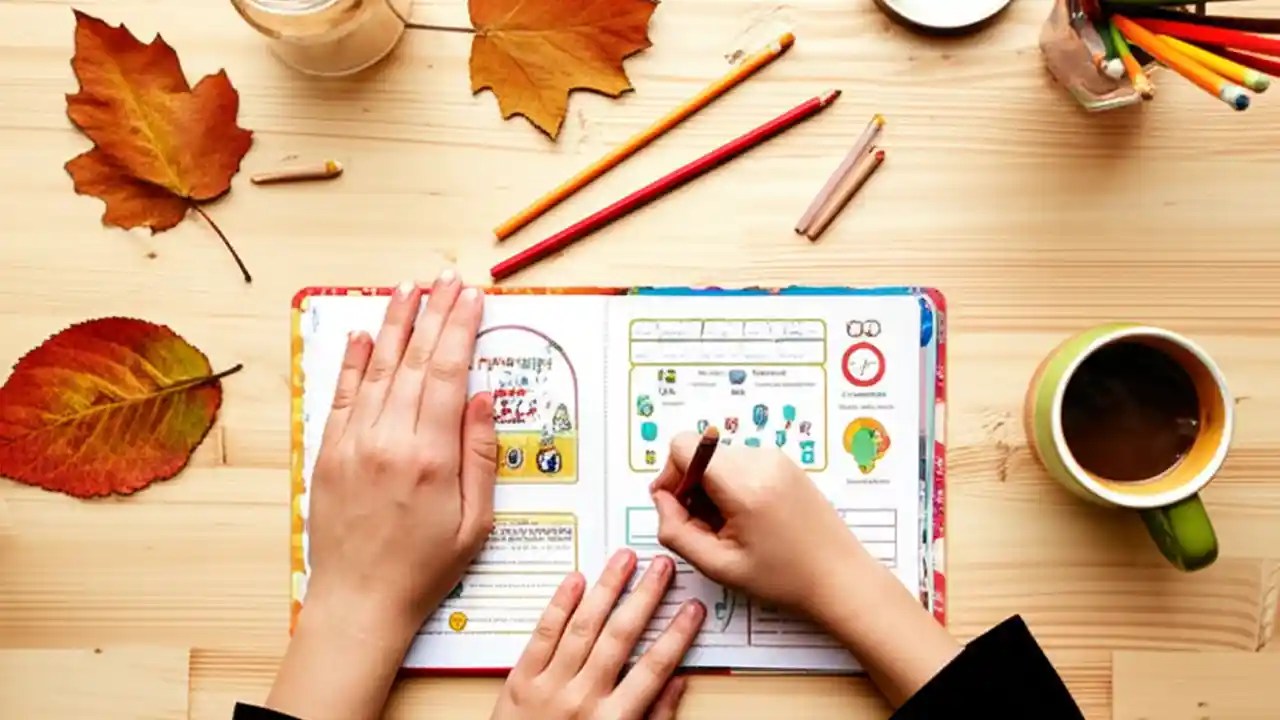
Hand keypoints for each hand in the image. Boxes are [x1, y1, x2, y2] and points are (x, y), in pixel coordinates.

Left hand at [266, 273, 497, 719]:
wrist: (359, 601)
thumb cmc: (424, 569)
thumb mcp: (475, 523)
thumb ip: (480, 456)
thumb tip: (484, 398)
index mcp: (432, 457)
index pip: (449, 374)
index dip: (461, 329)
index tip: (471, 297)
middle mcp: (389, 440)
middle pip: (416, 360)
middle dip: (435, 313)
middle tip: (447, 279)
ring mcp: (354, 443)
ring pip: (379, 368)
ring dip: (396, 324)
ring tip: (410, 288)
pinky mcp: (328, 452)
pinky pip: (342, 394)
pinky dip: (354, 361)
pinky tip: (366, 333)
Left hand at [493, 549, 705, 719]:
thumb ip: (654, 718)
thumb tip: (678, 681)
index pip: (653, 668)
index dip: (676, 634)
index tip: (692, 608)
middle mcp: (582, 699)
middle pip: (620, 636)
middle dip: (645, 597)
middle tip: (662, 567)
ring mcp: (549, 687)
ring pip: (583, 627)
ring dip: (607, 588)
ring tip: (624, 560)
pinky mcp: (520, 680)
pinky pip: (543, 635)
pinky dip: (560, 605)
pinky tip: (576, 580)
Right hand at [650, 434, 959, 706]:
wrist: (840, 579)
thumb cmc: (785, 579)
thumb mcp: (719, 565)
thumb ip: (676, 531)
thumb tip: (662, 500)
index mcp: (744, 484)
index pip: (684, 446)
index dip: (669, 475)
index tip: (677, 507)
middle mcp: (761, 460)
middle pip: (699, 454)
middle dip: (691, 488)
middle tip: (707, 529)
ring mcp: (776, 458)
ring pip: (718, 460)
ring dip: (711, 489)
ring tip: (731, 529)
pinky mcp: (784, 463)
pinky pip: (740, 463)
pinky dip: (731, 486)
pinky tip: (747, 520)